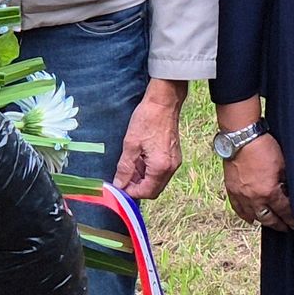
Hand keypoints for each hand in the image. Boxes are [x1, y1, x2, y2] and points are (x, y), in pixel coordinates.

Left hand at [112, 80, 185, 199]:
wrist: (163, 102)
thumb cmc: (147, 119)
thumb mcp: (130, 145)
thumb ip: (125, 168)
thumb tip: (119, 184)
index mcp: (161, 167)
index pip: (147, 192)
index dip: (131, 192)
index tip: (119, 186)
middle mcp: (171, 167)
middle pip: (153, 189)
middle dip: (137, 186)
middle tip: (122, 178)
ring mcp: (174, 161)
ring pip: (157, 180)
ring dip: (142, 178)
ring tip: (129, 166)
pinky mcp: (174, 155)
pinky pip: (160, 170)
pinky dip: (149, 170)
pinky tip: (139, 159)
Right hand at [222, 133, 293, 231]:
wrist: (241, 137)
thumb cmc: (263, 147)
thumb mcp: (282, 164)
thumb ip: (286, 181)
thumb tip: (289, 192)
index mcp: (269, 192)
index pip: (283, 211)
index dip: (291, 219)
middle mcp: (254, 198)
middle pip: (268, 218)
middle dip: (279, 225)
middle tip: (286, 228)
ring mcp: (241, 195)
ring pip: (252, 216)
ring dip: (263, 221)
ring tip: (270, 224)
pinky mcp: (231, 189)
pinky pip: (237, 208)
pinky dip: (245, 215)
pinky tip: (250, 219)